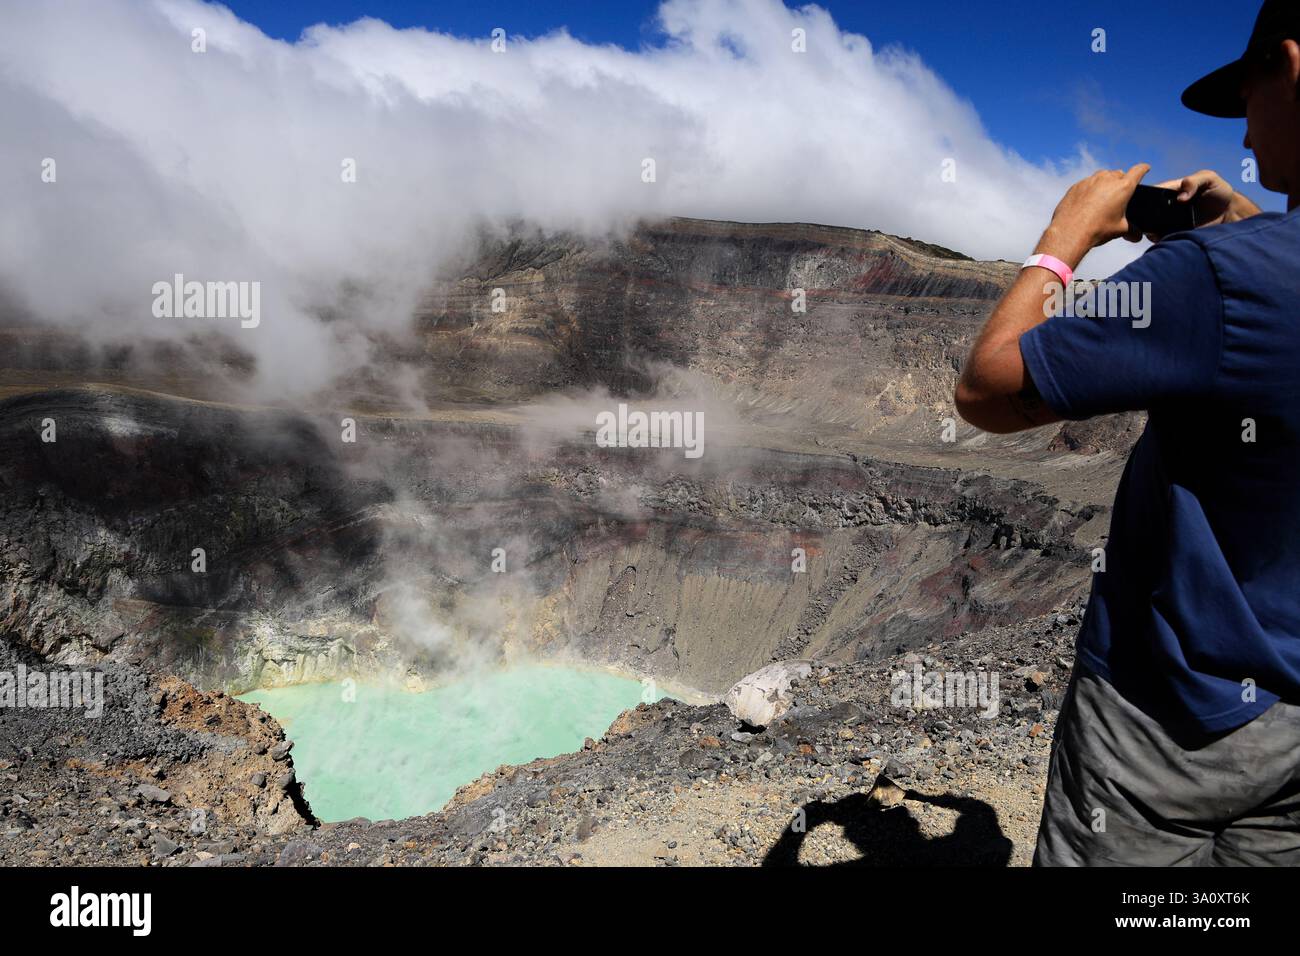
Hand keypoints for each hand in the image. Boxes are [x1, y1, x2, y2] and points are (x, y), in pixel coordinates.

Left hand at [1041, 164, 1149, 265]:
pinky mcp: (1076, 186)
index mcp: (1123, 187)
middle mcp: (1107, 179)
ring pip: (1102, 176)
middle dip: (1122, 180)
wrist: (1069, 232)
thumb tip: (1137, 236)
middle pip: (1119, 174)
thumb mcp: (1120, 230)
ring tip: (1104, 196)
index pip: (1138, 171)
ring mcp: (1090, 180)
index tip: (1145, 168)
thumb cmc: (1097, 229)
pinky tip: (1087, 202)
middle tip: (1120, 192)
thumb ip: (1132, 231)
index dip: (1143, 169)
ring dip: (1105, 182)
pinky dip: (1090, 189)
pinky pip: (1087, 183)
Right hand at [1139, 170, 1261, 240]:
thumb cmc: (1219, 191)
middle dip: (1146, 217)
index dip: (1145, 198)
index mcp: (1170, 190)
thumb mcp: (1209, 178)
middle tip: (1155, 220)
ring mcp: (1169, 222)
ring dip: (1151, 231)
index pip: (1151, 193)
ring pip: (1150, 227)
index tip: (1149, 205)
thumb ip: (1194, 181)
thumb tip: (1180, 196)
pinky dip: (1161, 240)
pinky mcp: (1175, 234)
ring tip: (1158, 232)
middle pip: (1146, 212)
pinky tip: (1166, 239)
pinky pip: (1162, 239)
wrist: (1229, 213)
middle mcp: (1166, 206)